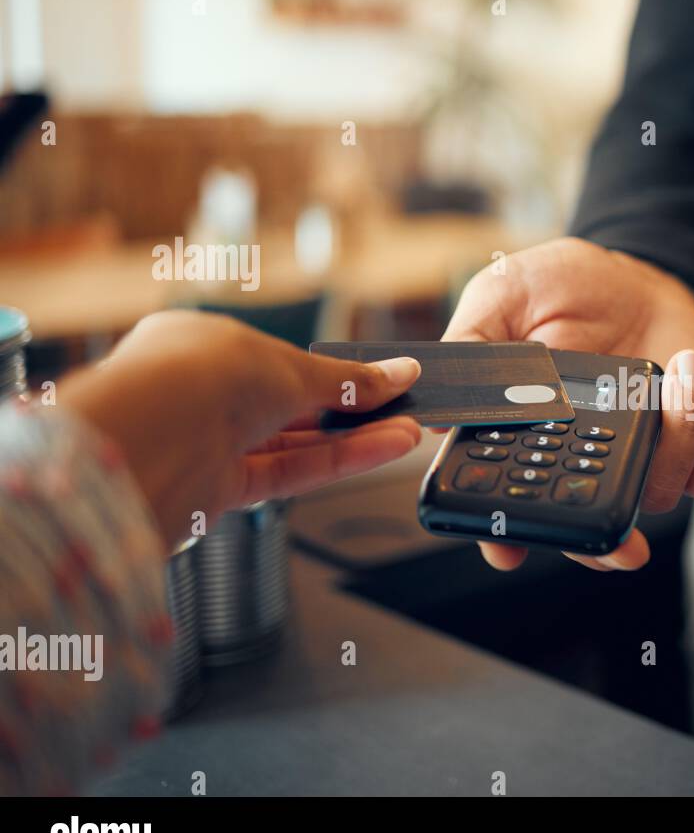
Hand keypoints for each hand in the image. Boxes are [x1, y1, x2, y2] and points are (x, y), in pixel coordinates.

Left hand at [60, 311, 422, 547]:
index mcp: (204, 344)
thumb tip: (399, 374)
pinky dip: (338, 461)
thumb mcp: (291, 367)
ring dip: (355, 438)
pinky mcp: (218, 489)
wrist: (146, 441)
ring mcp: (207, 443)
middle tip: (406, 409)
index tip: (383, 380)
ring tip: (409, 431)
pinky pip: (290, 471)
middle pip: (293, 405)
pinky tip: (383, 449)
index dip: (334, 373)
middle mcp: (202, 393)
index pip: (283, 361)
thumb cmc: (194, 379)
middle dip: (352, 409)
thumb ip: (348, 381)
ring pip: (295, 442)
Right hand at [443, 237, 693, 570]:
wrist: (636, 272)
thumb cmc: (560, 286)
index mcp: (529, 436)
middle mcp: (584, 458)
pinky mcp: (689, 441)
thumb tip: (435, 415)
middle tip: (624, 541)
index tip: (508, 551)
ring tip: (672, 378)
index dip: (510, 537)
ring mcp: (639, 455)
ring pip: (660, 495)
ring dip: (675, 441)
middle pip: (593, 529)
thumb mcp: (502, 297)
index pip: (516, 505)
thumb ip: (472, 345)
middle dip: (608, 543)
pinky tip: (690, 376)